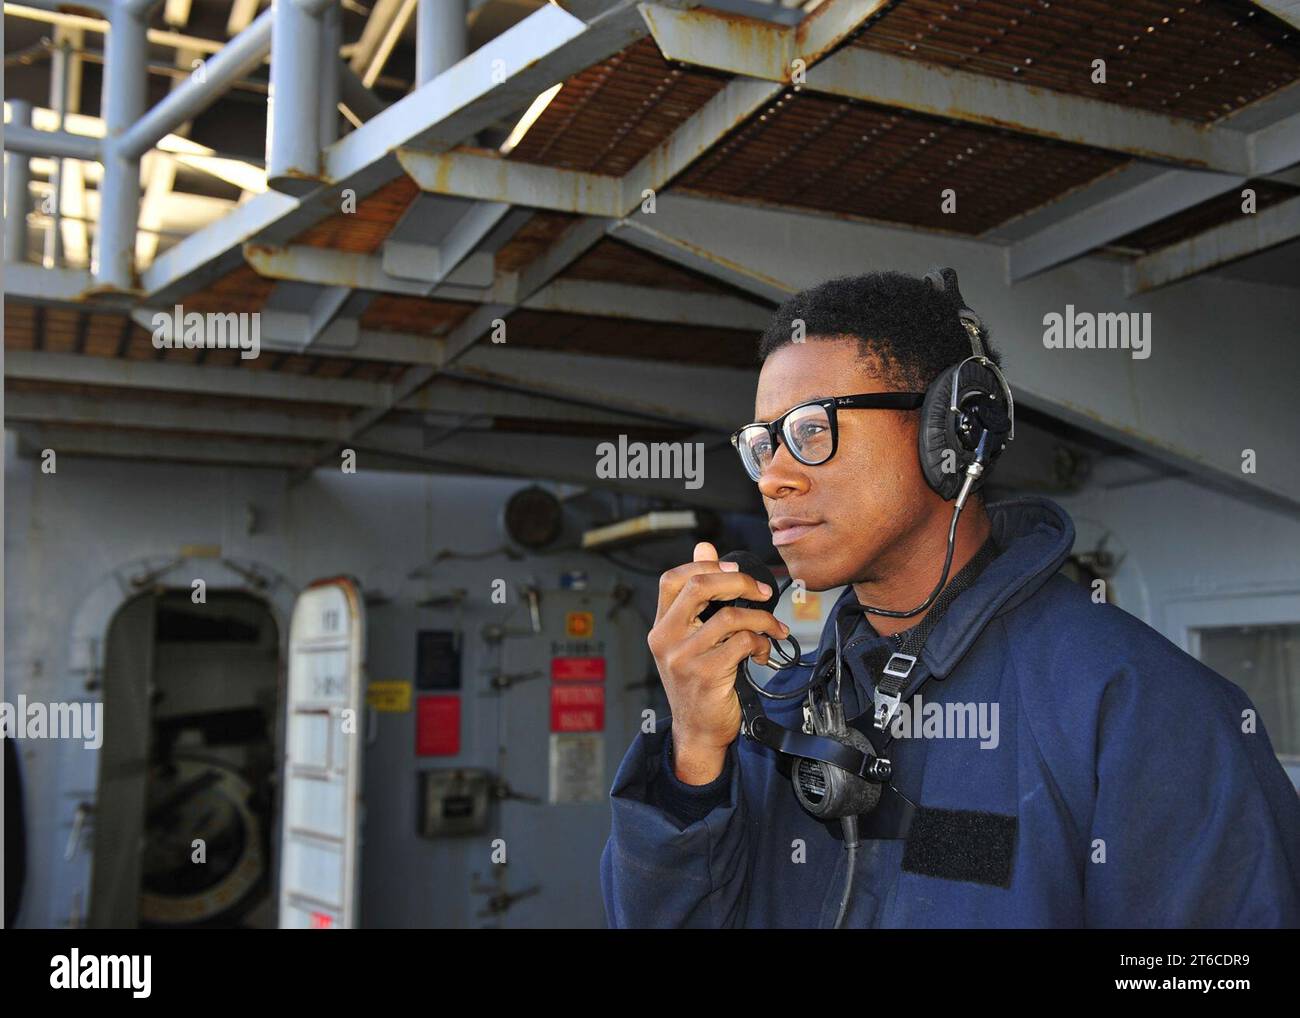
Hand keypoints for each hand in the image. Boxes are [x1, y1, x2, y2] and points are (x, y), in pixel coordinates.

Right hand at [647, 542, 788, 782]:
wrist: (698, 732)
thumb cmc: (698, 683)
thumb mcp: (691, 638)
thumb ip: (697, 597)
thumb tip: (704, 546)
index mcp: (661, 627)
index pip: (672, 579)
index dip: (704, 565)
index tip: (734, 570)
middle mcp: (666, 639)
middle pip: (699, 586)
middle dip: (739, 582)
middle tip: (763, 591)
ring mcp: (683, 658)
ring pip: (730, 616)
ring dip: (760, 620)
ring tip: (771, 630)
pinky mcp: (706, 674)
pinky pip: (742, 643)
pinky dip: (760, 644)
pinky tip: (762, 654)